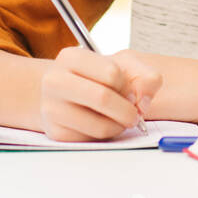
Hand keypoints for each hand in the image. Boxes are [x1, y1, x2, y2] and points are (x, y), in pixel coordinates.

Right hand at [38, 47, 163, 141]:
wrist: (62, 94)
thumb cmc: (95, 78)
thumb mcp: (123, 65)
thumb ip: (145, 76)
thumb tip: (143, 102)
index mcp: (71, 57)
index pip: (111, 72)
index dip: (128, 86)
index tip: (130, 92)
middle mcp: (55, 80)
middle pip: (102, 98)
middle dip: (127, 111)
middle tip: (134, 115)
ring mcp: (51, 107)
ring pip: (99, 125)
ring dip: (119, 126)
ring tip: (119, 119)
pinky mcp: (56, 132)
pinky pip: (91, 139)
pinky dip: (105, 135)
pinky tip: (103, 124)